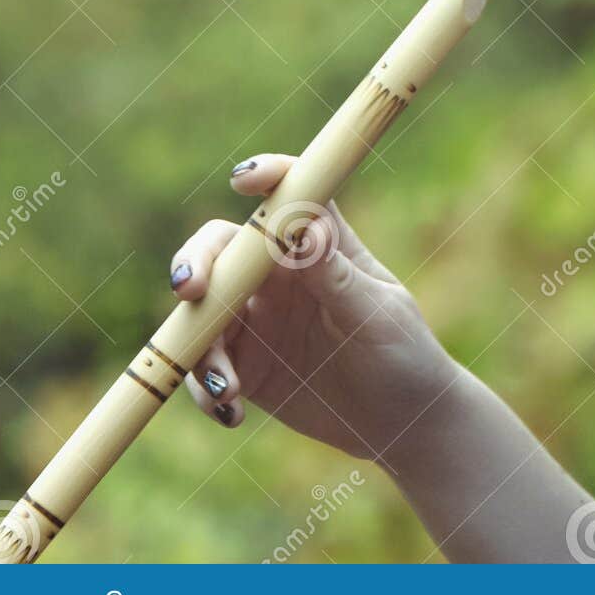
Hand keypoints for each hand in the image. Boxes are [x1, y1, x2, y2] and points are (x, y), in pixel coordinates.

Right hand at [167, 154, 455, 465]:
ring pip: (202, 312)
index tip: (243, 179)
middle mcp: (281, 275)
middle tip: (190, 290)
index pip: (291, 195)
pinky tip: (232, 413)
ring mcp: (258, 319)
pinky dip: (203, 388)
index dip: (267, 174)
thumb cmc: (403, 354)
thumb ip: (335, 277)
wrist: (400, 420)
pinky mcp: (244, 365)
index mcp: (320, 246)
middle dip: (196, 260)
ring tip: (225, 389)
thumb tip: (305, 227)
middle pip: (223, 248)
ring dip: (199, 346)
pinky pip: (202, 368)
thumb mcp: (375, 315)